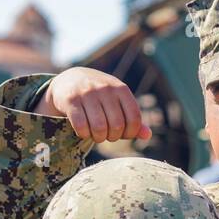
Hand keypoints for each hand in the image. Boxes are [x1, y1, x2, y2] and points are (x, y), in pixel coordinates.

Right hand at [36, 67, 151, 141]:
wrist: (70, 80)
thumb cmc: (100, 96)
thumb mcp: (118, 102)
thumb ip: (132, 119)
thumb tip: (148, 136)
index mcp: (121, 89)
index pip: (134, 118)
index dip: (130, 133)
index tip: (123, 135)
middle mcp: (105, 88)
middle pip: (116, 126)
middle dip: (112, 137)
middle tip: (106, 135)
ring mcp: (87, 93)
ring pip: (99, 128)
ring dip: (98, 138)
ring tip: (95, 134)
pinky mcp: (71, 100)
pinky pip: (81, 126)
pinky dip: (83, 134)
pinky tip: (83, 131)